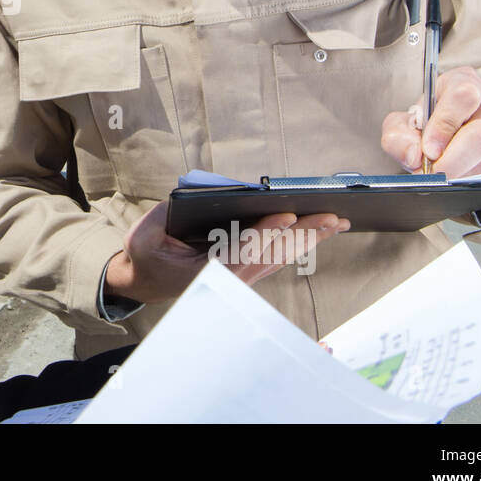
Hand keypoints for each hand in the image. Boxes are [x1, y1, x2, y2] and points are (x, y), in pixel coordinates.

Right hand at [104, 201, 348, 304]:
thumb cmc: (148, 257)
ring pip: (281, 256)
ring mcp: (242, 276)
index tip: (286, 216)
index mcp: (205, 271)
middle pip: (272, 254)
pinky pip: (279, 256)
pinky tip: (320, 231)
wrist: (147, 282)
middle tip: (330, 217)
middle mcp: (230, 277)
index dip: (264, 232)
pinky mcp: (248, 270)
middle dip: (302, 233)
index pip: (240, 250)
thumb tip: (193, 198)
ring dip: (310, 239)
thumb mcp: (144, 235)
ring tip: (336, 222)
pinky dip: (301, 242)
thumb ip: (164, 217)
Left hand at [381, 65, 480, 176]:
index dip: (444, 127)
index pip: (462, 97)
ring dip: (466, 174)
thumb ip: (398, 136)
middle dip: (454, 162)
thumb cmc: (430, 125)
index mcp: (463, 81)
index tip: (429, 151)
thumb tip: (413, 155)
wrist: (456, 133)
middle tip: (435, 176)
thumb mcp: (404, 125)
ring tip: (447, 176)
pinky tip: (467, 176)